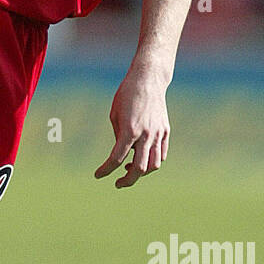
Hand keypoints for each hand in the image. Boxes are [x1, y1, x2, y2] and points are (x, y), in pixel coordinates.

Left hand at [94, 62, 169, 187]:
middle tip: (117, 183)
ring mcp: (158, 134)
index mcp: (129, 131)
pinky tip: (142, 158)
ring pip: (154, 165)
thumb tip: (121, 154)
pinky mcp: (165, 131)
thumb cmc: (126, 95)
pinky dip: (153, 161)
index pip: (116, 159)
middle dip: (127, 181)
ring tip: (129, 169)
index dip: (105, 170)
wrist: (148, 80)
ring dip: (141, 172)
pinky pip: (161, 154)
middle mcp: (145, 135)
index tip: (98, 175)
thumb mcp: (115, 115)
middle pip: (139, 169)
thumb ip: (118, 137)